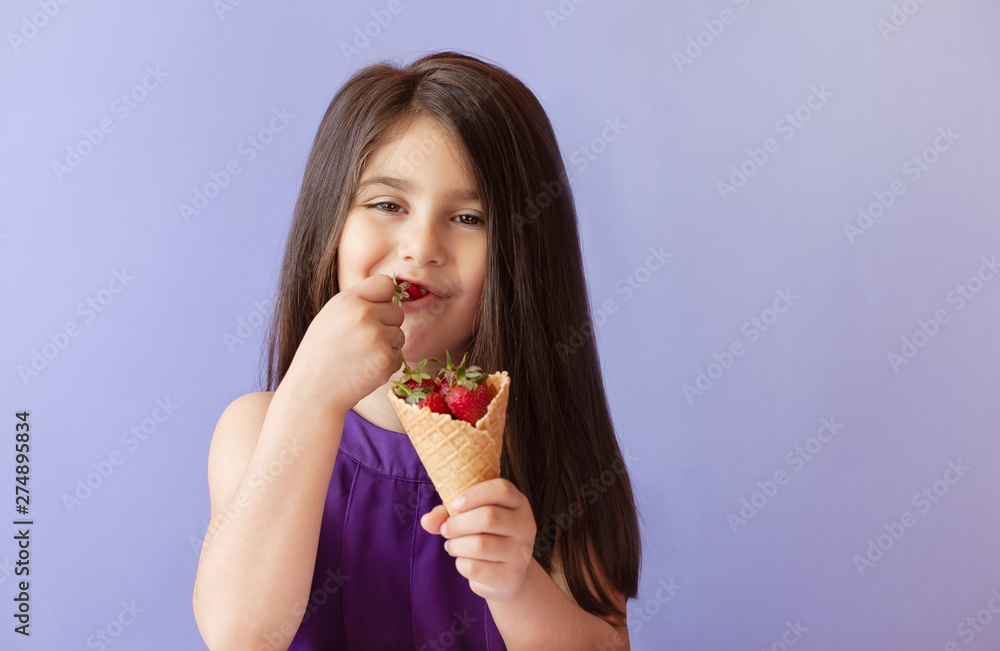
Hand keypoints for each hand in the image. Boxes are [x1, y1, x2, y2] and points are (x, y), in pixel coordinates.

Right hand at [284, 274, 404, 415]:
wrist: (312, 392)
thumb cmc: (320, 355)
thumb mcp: (330, 318)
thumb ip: (357, 304)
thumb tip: (389, 292)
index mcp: (347, 300)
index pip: (385, 283)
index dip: (383, 299)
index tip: (375, 312)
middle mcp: (363, 314)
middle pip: (397, 311)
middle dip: (387, 326)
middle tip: (364, 342)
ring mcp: (376, 336)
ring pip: (399, 335)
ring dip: (387, 347)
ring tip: (361, 358)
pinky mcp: (386, 359)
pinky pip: (399, 357)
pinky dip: (386, 365)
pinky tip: (365, 370)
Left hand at [420, 478, 536, 600]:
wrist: (506, 574)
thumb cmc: (485, 536)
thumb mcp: (469, 518)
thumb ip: (446, 514)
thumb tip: (428, 520)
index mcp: (518, 503)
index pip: (502, 489)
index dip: (475, 494)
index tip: (455, 504)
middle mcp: (526, 526)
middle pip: (488, 517)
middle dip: (457, 524)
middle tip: (446, 530)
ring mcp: (521, 553)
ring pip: (480, 545)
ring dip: (456, 545)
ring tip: (452, 546)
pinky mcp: (510, 576)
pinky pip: (475, 568)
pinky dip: (461, 563)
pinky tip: (463, 561)